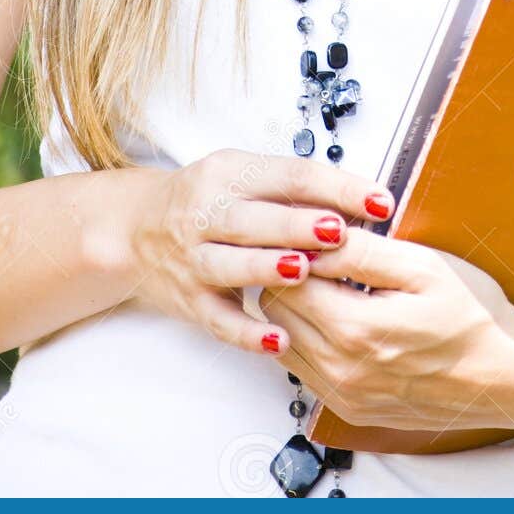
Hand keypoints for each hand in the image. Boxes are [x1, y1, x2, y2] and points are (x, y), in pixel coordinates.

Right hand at [103, 150, 395, 355]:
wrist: (134, 228)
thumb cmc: (209, 199)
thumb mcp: (244, 175)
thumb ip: (293, 188)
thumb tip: (360, 202)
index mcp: (231, 174)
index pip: (290, 176)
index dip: (337, 187)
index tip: (378, 201)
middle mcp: (207, 212)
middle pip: (255, 218)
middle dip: (298, 224)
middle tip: (338, 231)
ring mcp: (195, 258)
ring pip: (231, 264)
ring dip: (268, 268)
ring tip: (305, 270)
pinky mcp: (189, 300)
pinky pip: (219, 319)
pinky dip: (248, 332)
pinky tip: (280, 339)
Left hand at [257, 226, 513, 431]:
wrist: (509, 375)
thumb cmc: (475, 315)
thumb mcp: (424, 266)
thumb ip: (362, 252)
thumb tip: (313, 237)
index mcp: (355, 330)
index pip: (284, 282)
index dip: (290, 249)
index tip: (307, 232)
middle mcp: (341, 371)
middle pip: (274, 314)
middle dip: (286, 277)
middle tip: (315, 253)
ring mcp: (344, 396)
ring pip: (283, 344)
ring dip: (293, 312)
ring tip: (328, 285)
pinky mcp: (351, 410)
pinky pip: (304, 371)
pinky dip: (308, 342)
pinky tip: (339, 319)